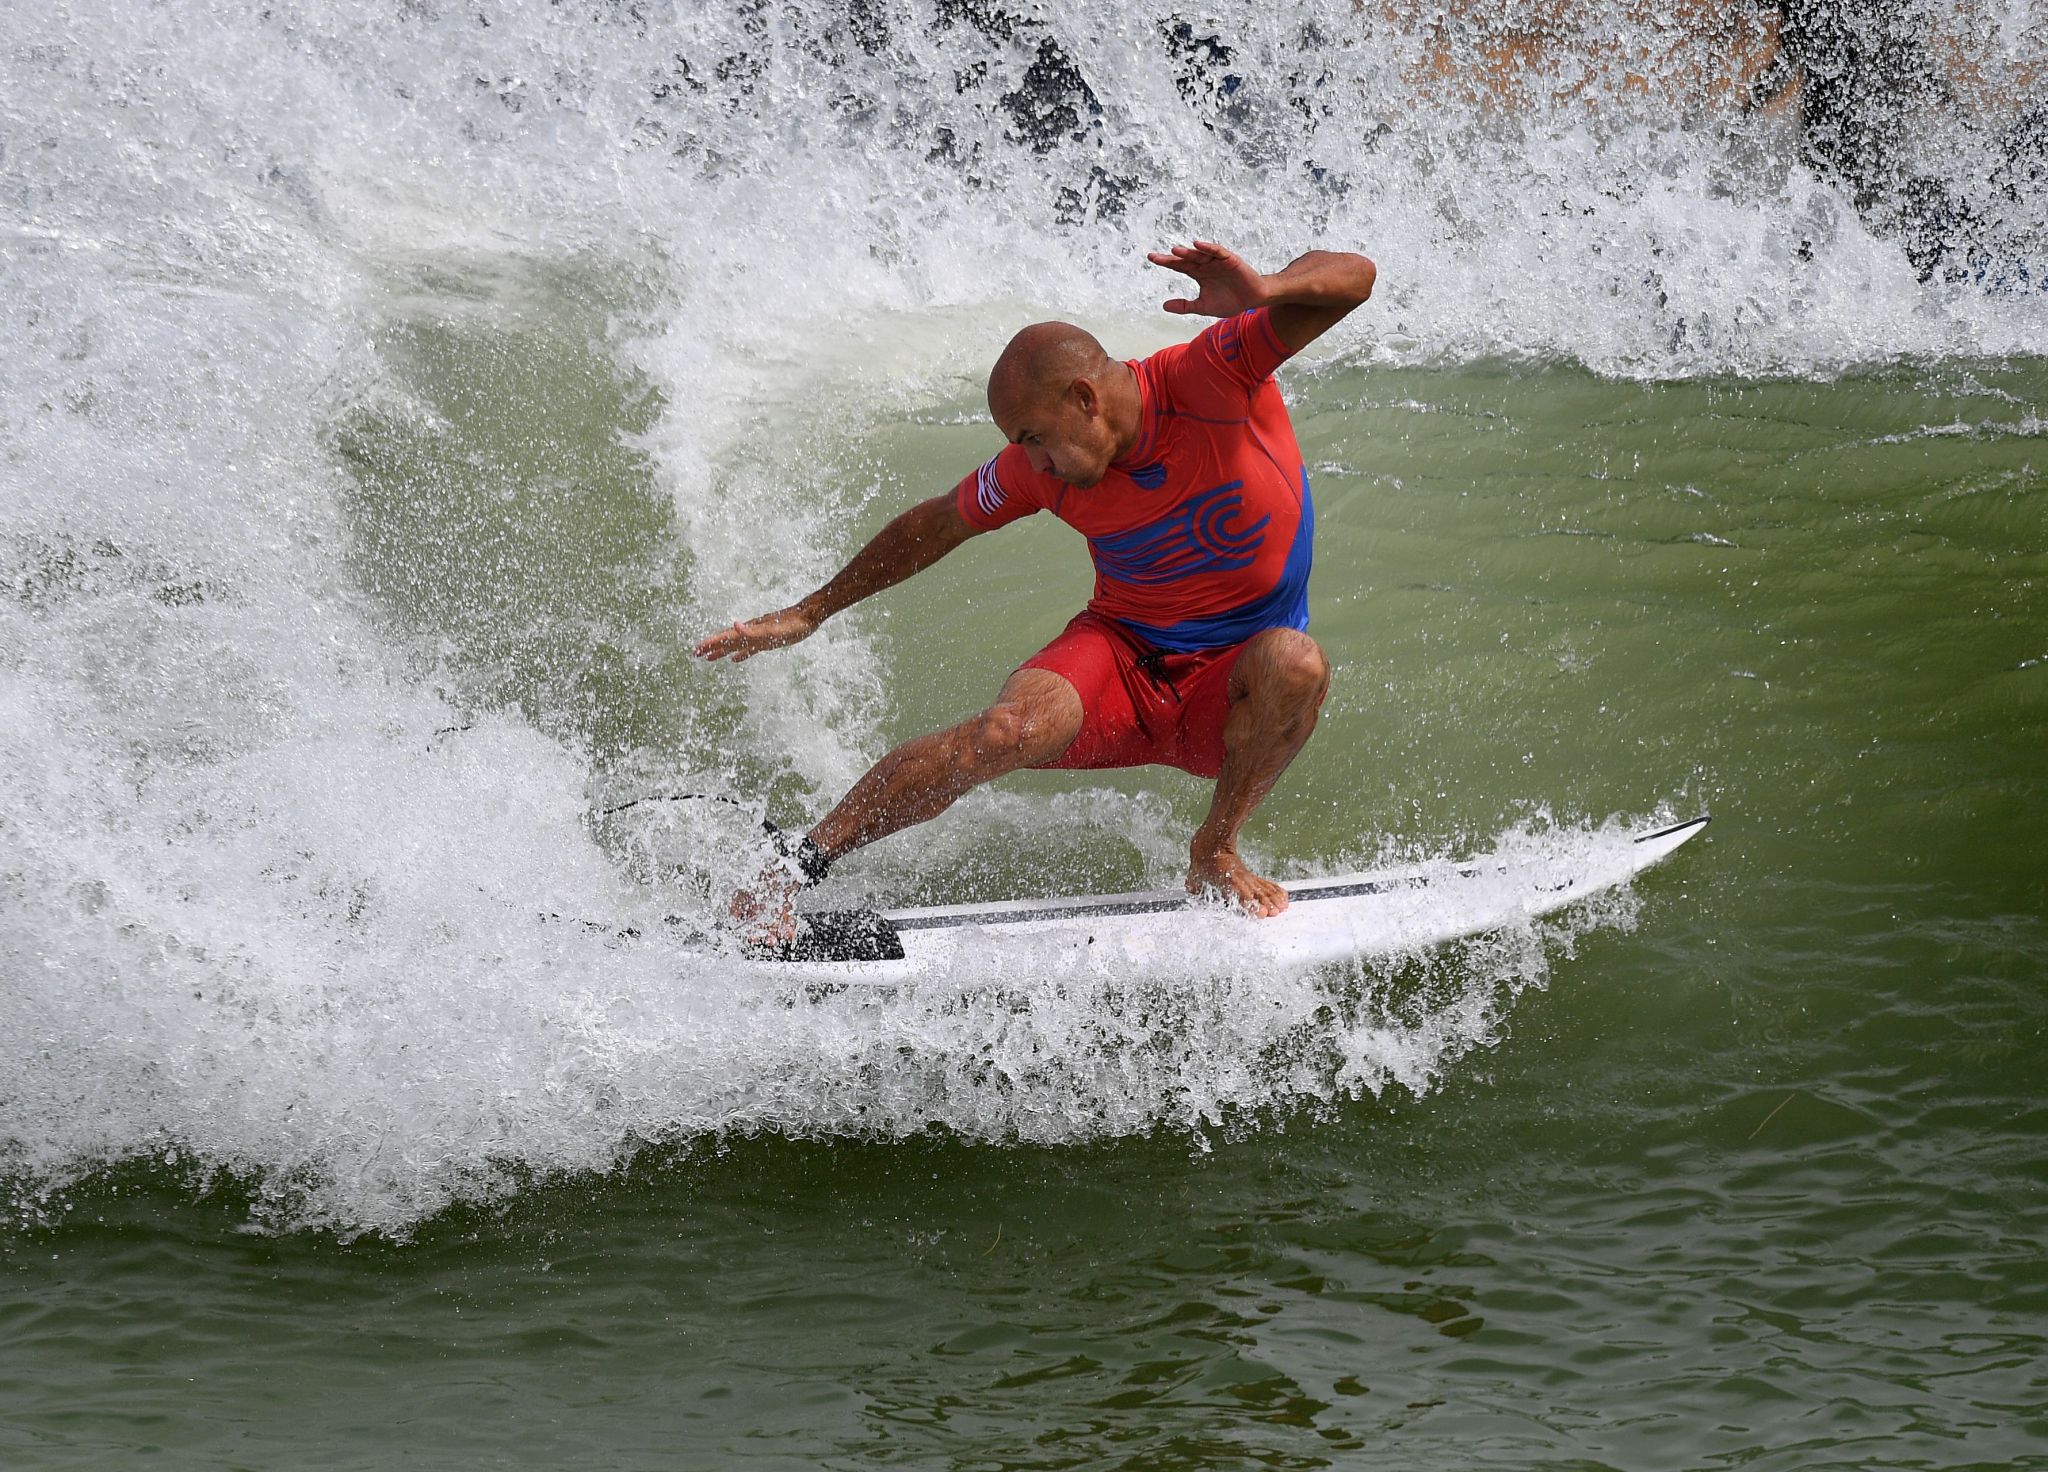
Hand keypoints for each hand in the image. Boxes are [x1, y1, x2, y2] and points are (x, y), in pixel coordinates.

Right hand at [693, 605, 818, 662]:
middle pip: (727, 641)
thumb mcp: (773, 629)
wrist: (809, 616)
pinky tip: (736, 659)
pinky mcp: (768, 640)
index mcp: (750, 630)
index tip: (697, 650)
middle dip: (711, 648)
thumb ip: (753, 630)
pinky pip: (750, 649)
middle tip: (696, 654)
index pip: (725, 637)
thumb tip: (733, 625)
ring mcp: (759, 636)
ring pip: (736, 645)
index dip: (711, 643)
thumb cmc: (792, 624)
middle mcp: (752, 632)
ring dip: (723, 651)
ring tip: (710, 658)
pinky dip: (741, 654)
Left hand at [1147, 240, 1270, 318]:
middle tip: (1155, 257)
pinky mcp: (1230, 260)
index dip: (1166, 262)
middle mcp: (1205, 265)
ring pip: (1199, 254)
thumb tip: (1164, 305)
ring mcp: (1217, 261)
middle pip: (1185, 259)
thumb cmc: (1229, 301)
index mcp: (1198, 274)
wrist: (1252, 299)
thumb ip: (1185, 306)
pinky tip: (1198, 244)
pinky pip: (1217, 251)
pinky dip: (1208, 248)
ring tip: (1174, 250)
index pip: (1179, 266)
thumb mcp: (1203, 306)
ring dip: (1188, 252)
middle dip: (1171, 258)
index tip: (1152, 258)